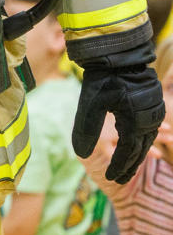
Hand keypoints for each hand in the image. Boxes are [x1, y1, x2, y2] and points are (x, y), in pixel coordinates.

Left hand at [72, 64, 164, 182]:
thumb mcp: (90, 104)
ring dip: (136, 155)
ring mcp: (154, 111)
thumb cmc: (102, 78)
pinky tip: (135, 147)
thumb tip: (80, 155)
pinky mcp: (154, 104)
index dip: (119, 167)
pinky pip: (150, 128)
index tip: (110, 178)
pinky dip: (142, 141)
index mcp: (135, 121)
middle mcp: (149, 118)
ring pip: (146, 140)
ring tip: (126, 168)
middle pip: (139, 150)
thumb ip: (86, 130)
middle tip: (118, 180)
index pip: (127, 152)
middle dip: (128, 166)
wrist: (119, 54)